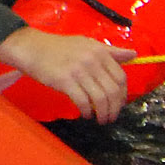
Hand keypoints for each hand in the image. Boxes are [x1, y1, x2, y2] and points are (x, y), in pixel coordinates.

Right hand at [0, 27, 134, 123]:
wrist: (31, 47)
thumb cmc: (58, 47)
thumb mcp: (86, 44)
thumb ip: (110, 52)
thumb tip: (134, 54)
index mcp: (99, 51)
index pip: (121, 78)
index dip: (122, 95)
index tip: (118, 104)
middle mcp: (92, 60)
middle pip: (113, 91)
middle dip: (114, 109)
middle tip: (110, 117)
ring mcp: (78, 70)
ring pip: (100, 99)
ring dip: (103, 114)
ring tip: (100, 120)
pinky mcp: (64, 81)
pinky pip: (83, 101)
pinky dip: (87, 112)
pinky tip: (85, 114)